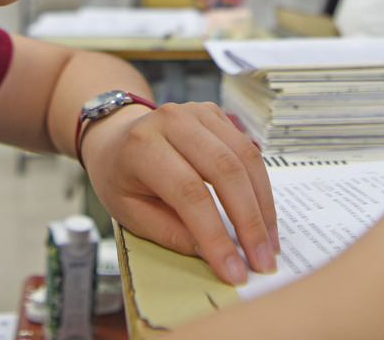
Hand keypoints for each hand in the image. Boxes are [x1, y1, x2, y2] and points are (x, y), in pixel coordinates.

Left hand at [79, 101, 277, 285]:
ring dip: (262, 205)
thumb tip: (211, 252)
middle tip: (263, 260)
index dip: (215, 234)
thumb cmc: (120, 177)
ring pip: (245, 158)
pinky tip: (262, 215)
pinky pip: (248, 150)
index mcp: (142, 146)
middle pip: (225, 171)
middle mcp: (172, 121)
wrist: (115, 138)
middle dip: (249, 222)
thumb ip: (170, 233)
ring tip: (269, 242)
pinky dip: (260, 186)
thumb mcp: (130, 213)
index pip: (189, 193)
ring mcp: (197, 112)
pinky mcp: (216, 114)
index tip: (233, 270)